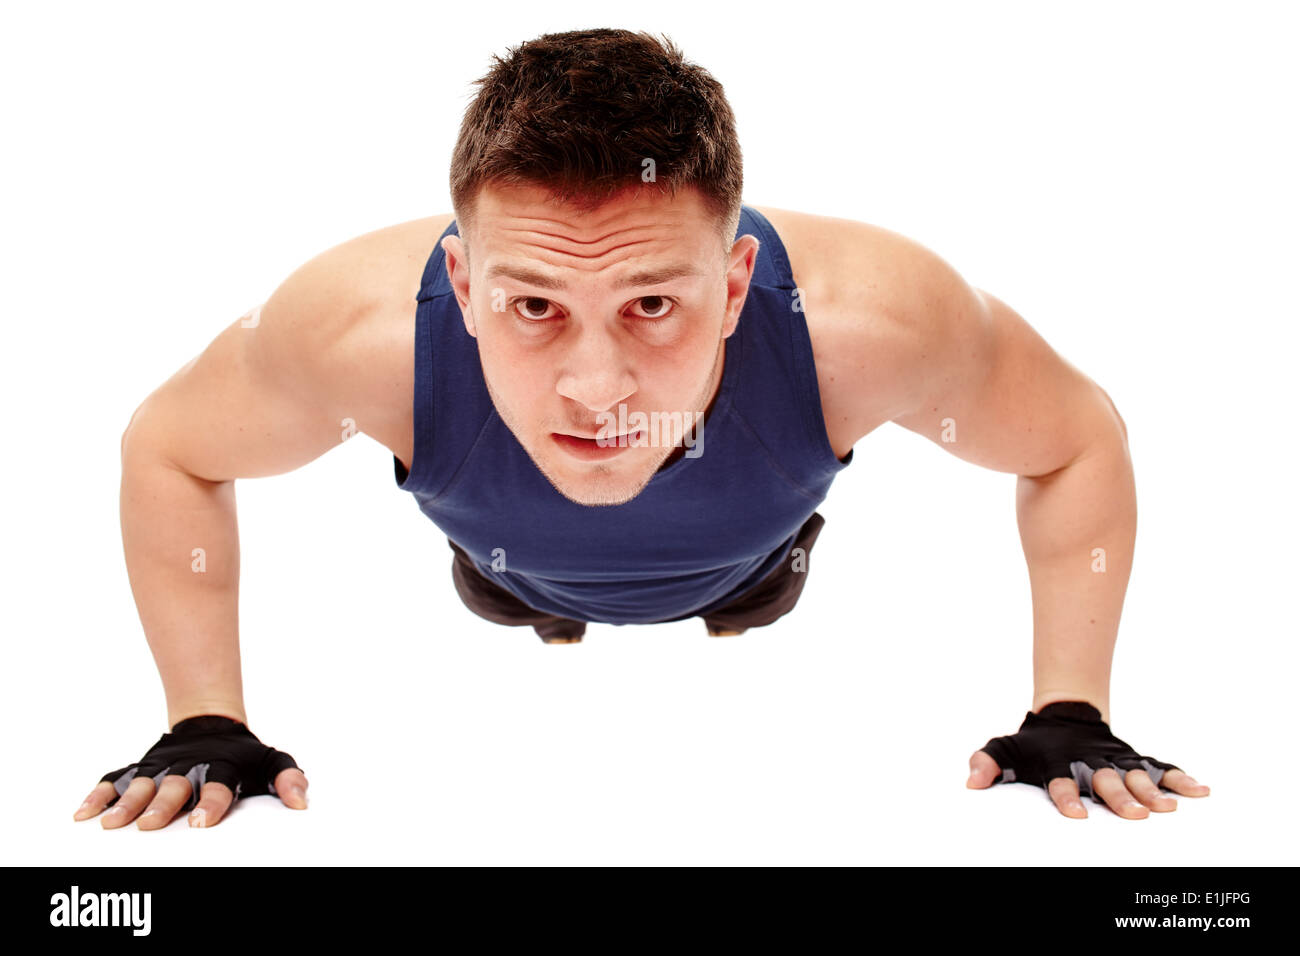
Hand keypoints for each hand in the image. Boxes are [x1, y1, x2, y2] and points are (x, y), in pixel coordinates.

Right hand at [72, 714, 307, 828]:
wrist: (212, 722)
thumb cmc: (243, 753)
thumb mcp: (271, 761)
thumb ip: (289, 779)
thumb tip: (301, 803)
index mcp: (221, 767)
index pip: (218, 786)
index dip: (210, 803)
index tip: (200, 823)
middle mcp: (188, 768)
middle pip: (174, 787)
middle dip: (162, 805)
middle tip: (149, 825)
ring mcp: (161, 767)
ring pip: (141, 784)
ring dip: (126, 803)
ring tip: (111, 824)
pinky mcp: (141, 767)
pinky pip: (116, 778)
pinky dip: (99, 793)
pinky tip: (84, 813)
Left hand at [966, 700, 1209, 818]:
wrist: (1065, 712)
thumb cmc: (1033, 742)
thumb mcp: (1004, 748)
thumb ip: (985, 763)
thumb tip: (971, 782)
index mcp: (1058, 762)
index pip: (1060, 780)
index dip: (1067, 795)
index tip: (1075, 814)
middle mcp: (1090, 762)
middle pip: (1105, 781)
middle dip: (1119, 797)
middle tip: (1133, 816)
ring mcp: (1115, 760)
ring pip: (1136, 775)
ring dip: (1151, 792)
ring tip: (1167, 809)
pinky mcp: (1134, 759)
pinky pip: (1160, 767)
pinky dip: (1180, 777)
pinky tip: (1200, 791)